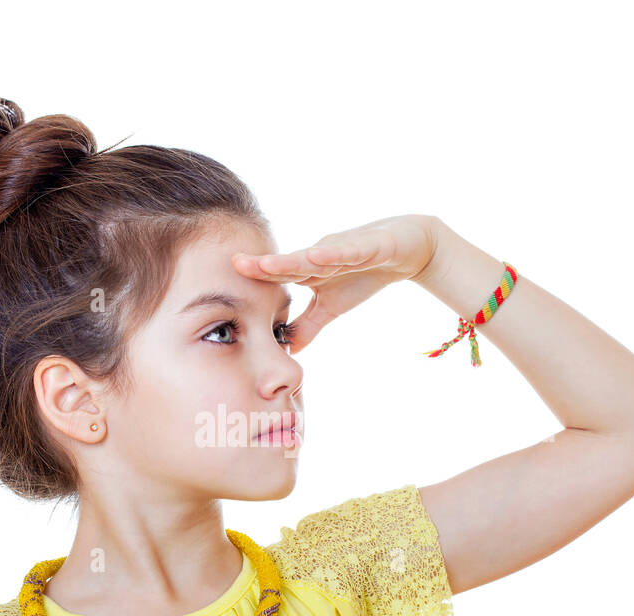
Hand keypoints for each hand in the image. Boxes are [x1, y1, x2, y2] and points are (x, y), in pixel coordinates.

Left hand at [231, 214, 440, 353]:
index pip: (278, 275)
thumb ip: (308, 326)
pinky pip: (352, 251)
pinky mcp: (372, 246)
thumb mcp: (332, 307)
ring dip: (292, 259)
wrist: (409, 250)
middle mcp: (322, 255)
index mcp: (309, 270)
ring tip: (267, 263)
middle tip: (235, 264)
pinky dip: (337, 253)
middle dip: (263, 265)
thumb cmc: (364, 273)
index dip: (253, 277)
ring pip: (316, 255)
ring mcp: (345, 249)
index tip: (224, 279)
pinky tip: (320, 255)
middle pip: (289, 262)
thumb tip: (287, 350)